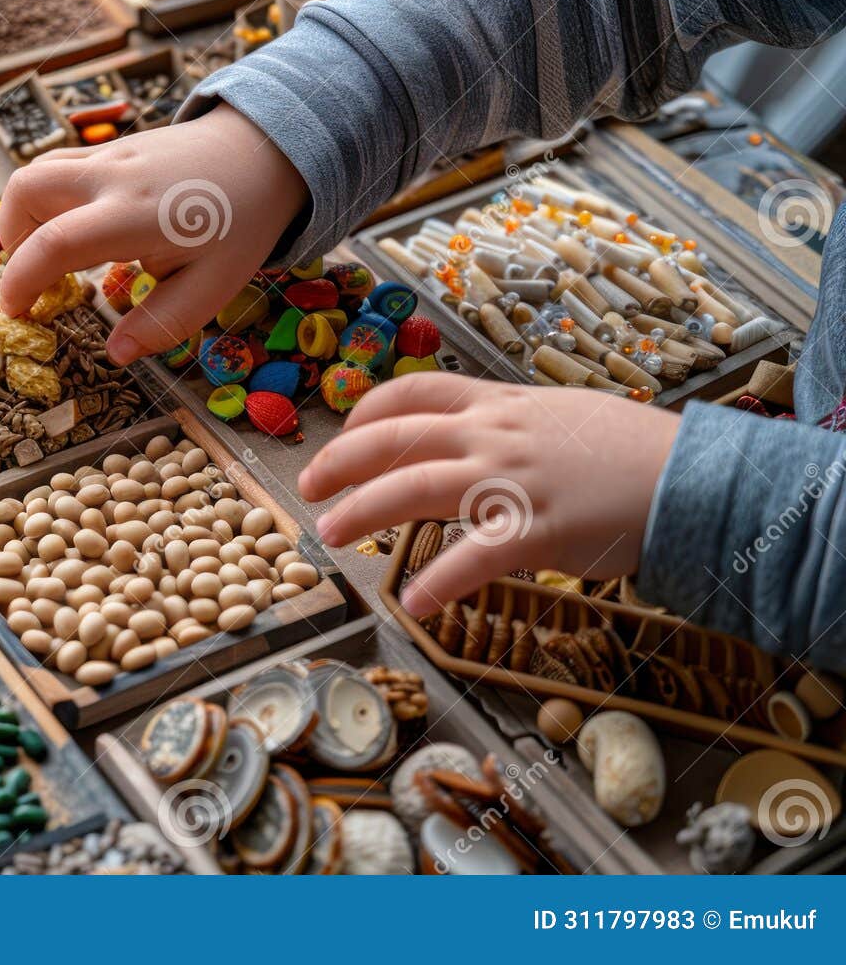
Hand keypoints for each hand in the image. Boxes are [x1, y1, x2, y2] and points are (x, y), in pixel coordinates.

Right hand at [0, 103, 306, 363]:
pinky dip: (45, 200)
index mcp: (135, 214)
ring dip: (24, 217)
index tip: (16, 313)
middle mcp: (111, 177)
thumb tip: (117, 353)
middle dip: (12, 241)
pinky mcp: (108, 150)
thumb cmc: (241, 222)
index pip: (55, 242)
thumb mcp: (215, 285)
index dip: (22, 280)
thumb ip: (164, 322)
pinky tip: (72, 228)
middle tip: (35, 279)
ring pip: (34, 173)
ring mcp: (107, 155)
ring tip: (51, 256)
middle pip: (25, 190)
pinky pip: (55, 167)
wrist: (261, 153)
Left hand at [298, 373, 679, 616]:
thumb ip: (508, 421)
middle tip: (309, 488)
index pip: (413, 395)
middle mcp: (495, 435)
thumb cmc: (628, 448)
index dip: (365, 415)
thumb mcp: (557, 413)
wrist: (690, 475)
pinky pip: (473, 559)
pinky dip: (438, 582)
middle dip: (341, 463)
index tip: (339, 436)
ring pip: (416, 489)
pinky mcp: (535, 531)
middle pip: (395, 440)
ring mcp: (512, 480)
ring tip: (331, 535)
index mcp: (499, 404)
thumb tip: (471, 429)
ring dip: (364, 512)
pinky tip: (414, 604)